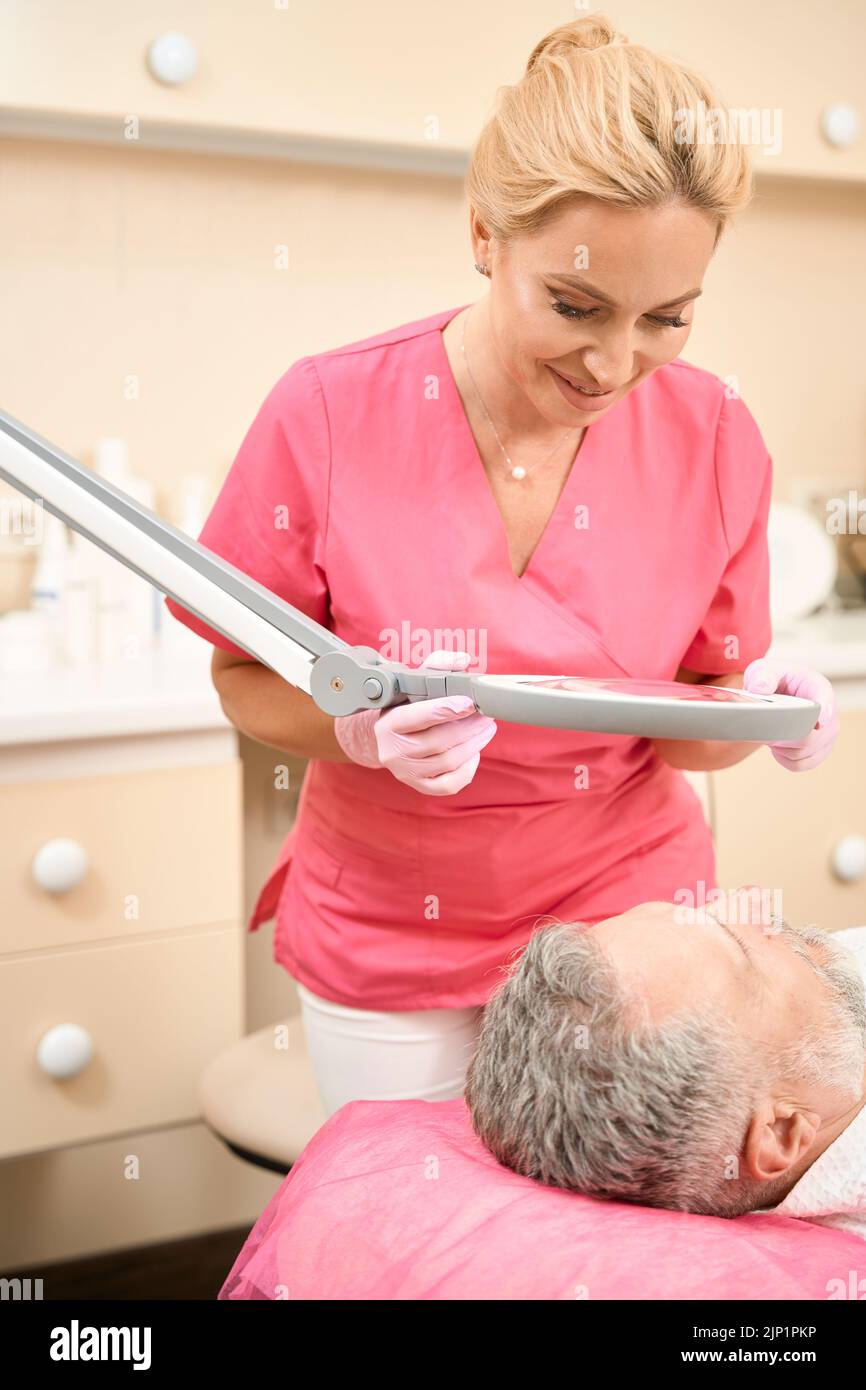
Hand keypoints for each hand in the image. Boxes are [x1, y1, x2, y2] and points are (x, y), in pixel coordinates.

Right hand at [333, 650, 496, 795]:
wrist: (387, 740)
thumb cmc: (407, 707)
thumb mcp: (414, 683)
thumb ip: (437, 666)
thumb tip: (462, 660)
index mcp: (388, 724)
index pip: (418, 717)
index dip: (446, 709)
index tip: (470, 702)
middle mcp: (393, 751)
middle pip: (438, 741)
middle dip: (469, 727)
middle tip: (487, 715)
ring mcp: (406, 773)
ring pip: (448, 762)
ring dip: (474, 744)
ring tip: (487, 728)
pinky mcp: (420, 786)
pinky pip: (450, 784)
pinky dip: (468, 768)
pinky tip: (474, 751)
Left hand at [743, 658, 838, 771]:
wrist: (777, 692)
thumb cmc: (773, 679)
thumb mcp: (764, 671)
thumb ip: (762, 676)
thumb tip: (760, 689)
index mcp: (818, 687)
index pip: (826, 700)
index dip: (824, 711)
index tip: (819, 721)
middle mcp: (829, 712)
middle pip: (812, 737)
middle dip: (785, 738)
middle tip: (767, 731)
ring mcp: (827, 734)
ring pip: (804, 753)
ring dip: (782, 749)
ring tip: (772, 735)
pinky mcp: (820, 750)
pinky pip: (802, 764)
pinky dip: (785, 760)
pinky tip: (778, 748)